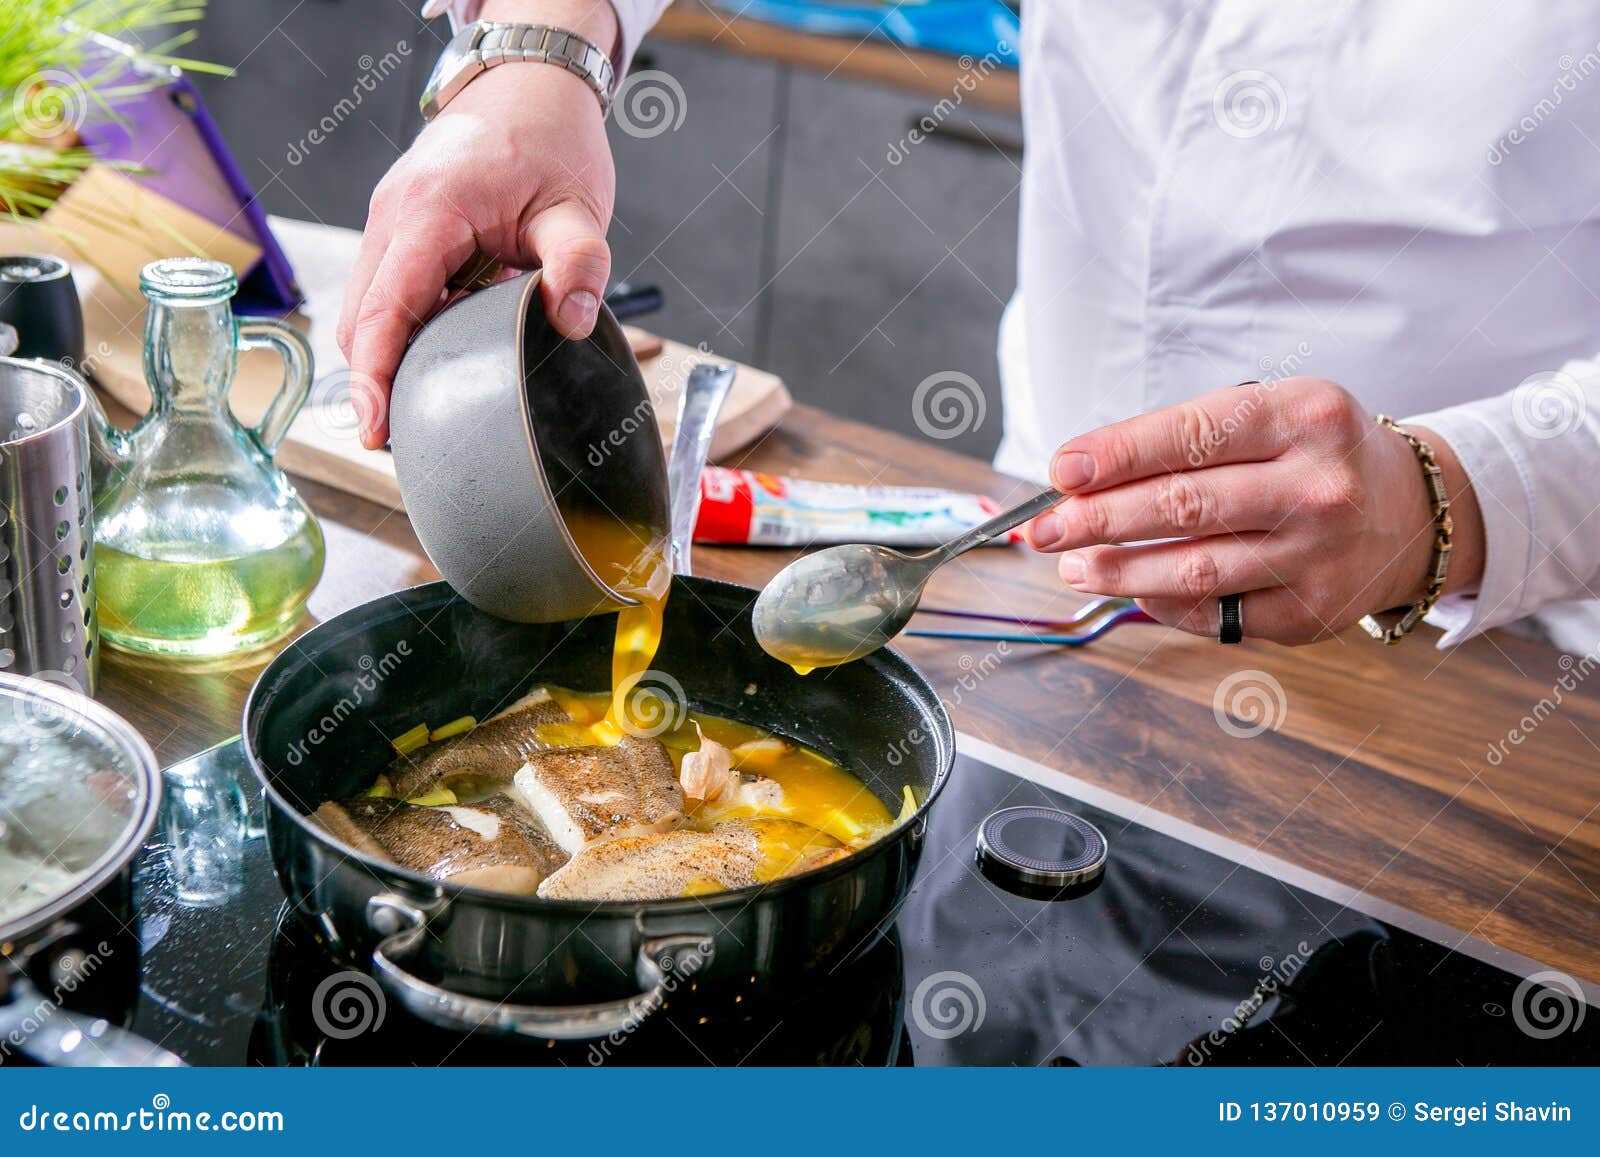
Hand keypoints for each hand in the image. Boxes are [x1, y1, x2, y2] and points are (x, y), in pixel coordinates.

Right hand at [337, 59, 614, 447]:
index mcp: (429, 211)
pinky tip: (443, 355)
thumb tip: (572, 324)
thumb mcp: (579, 206)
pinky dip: (403, 330)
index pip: (387, 307)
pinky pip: (385, 292)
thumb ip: (580, 265)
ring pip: (366, 308)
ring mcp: (388, 222)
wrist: (527, 86)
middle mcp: (393, 217)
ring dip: (390, 356)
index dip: (375, 374)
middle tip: (415, 436)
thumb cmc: (549, 140)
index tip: (374, 428)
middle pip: (361, 319)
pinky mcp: (398, 231)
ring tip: (430, 403)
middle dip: (378, 380)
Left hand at [1025, 378, 1484, 643]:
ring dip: (1116, 569)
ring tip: (1071, 564)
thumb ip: (1184, 439)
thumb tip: (1081, 477)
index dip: (1117, 455)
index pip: (1192, 435)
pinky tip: (1130, 588)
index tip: (1062, 470)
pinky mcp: (1312, 612)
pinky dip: (1162, 602)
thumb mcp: (1270, 415)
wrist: (1410, 513)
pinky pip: (1217, 613)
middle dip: (1098, 519)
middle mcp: (1318, 486)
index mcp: (1303, 416)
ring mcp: (1319, 555)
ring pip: (1193, 568)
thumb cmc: (1315, 456)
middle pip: (1183, 506)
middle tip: (1044, 528)